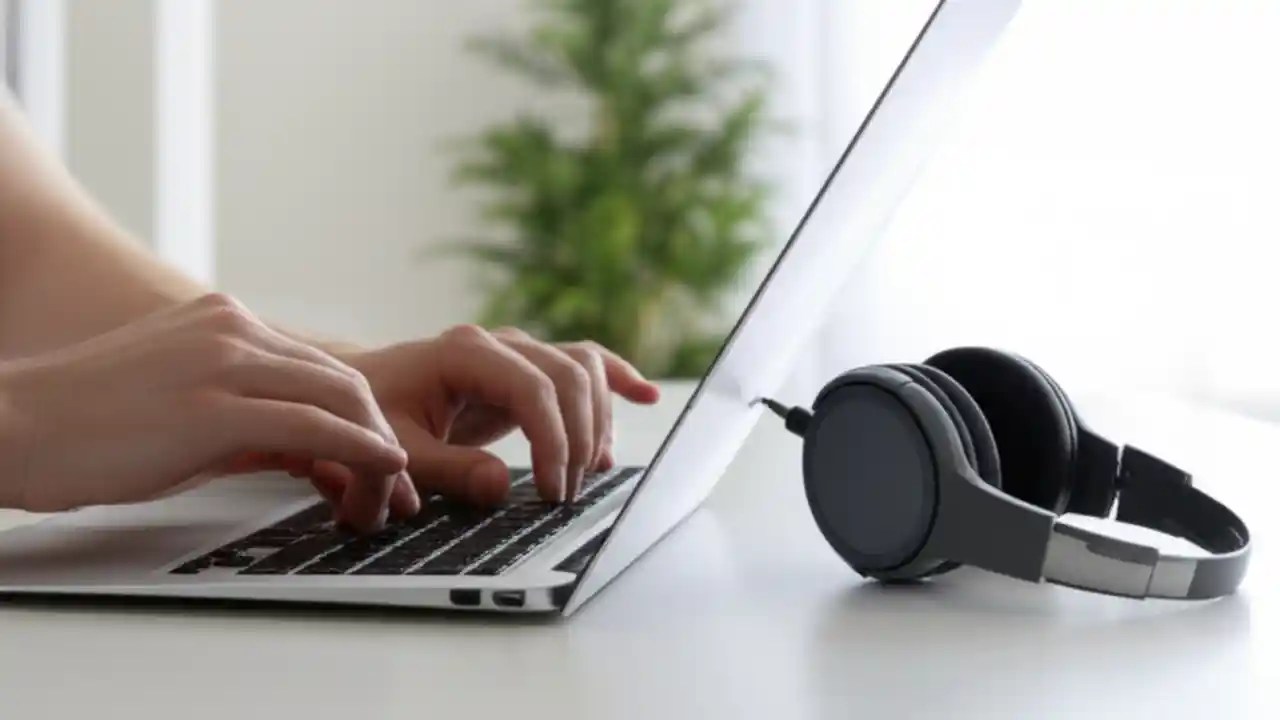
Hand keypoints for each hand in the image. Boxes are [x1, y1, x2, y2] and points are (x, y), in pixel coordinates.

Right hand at [0, 294, 415, 530]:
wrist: (12, 426)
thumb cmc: (89, 425)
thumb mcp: (184, 403)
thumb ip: (246, 413)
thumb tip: (304, 449)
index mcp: (225, 321)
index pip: (319, 367)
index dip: (361, 418)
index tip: (379, 458)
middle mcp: (232, 328)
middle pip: (341, 379)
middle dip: (380, 434)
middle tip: (397, 483)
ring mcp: (223, 361)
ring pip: (340, 397)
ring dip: (376, 449)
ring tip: (388, 493)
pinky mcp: (213, 405)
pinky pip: (313, 425)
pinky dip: (360, 449)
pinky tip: (382, 470)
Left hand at [336, 325, 659, 505]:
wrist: (360, 391)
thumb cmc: (373, 418)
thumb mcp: (398, 451)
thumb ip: (446, 470)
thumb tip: (503, 486)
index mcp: (466, 352)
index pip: (535, 388)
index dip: (554, 440)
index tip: (555, 492)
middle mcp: (500, 343)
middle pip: (570, 376)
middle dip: (578, 438)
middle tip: (566, 495)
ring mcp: (518, 351)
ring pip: (584, 369)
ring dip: (598, 419)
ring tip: (590, 471)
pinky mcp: (529, 368)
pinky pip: (583, 362)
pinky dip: (617, 377)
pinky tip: (647, 396)